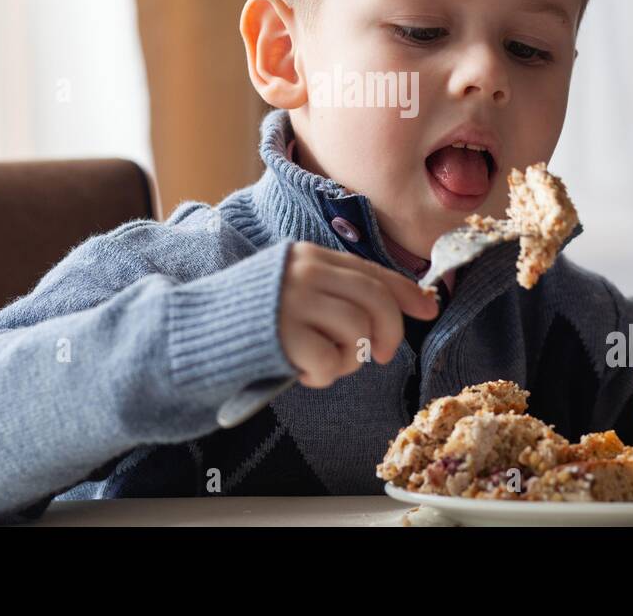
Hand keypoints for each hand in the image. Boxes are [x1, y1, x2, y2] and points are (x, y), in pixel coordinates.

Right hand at [277, 242, 437, 388]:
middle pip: (375, 297)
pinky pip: (329, 359)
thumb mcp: (300, 289)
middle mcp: (306, 272)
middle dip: (390, 330)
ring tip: (325, 363)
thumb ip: (341, 291)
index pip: (371, 271)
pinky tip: (305, 373)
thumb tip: (411, 305)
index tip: (430, 310)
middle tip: (383, 355)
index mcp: (314, 257)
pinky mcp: (282, 334)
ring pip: (357, 328)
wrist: (202, 331)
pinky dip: (324, 374)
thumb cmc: (262, 316)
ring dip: (351, 357)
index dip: (406, 292)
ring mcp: (294, 300)